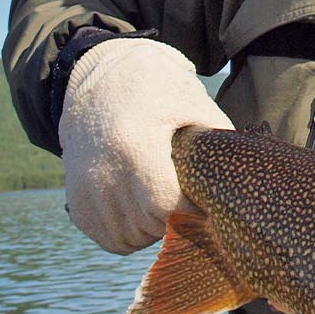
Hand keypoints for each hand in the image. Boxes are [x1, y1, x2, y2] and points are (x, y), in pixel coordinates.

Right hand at [58, 37, 232, 253]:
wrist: (103, 75)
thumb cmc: (158, 87)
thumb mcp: (195, 103)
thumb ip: (217, 142)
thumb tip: (240, 182)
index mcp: (134, 145)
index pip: (165, 204)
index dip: (192, 210)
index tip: (207, 203)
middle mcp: (101, 171)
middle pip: (147, 225)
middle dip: (175, 221)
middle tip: (190, 202)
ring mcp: (83, 187)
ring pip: (126, 238)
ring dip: (152, 232)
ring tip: (167, 204)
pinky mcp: (75, 199)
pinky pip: (106, 237)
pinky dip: (127, 234)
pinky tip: (144, 212)